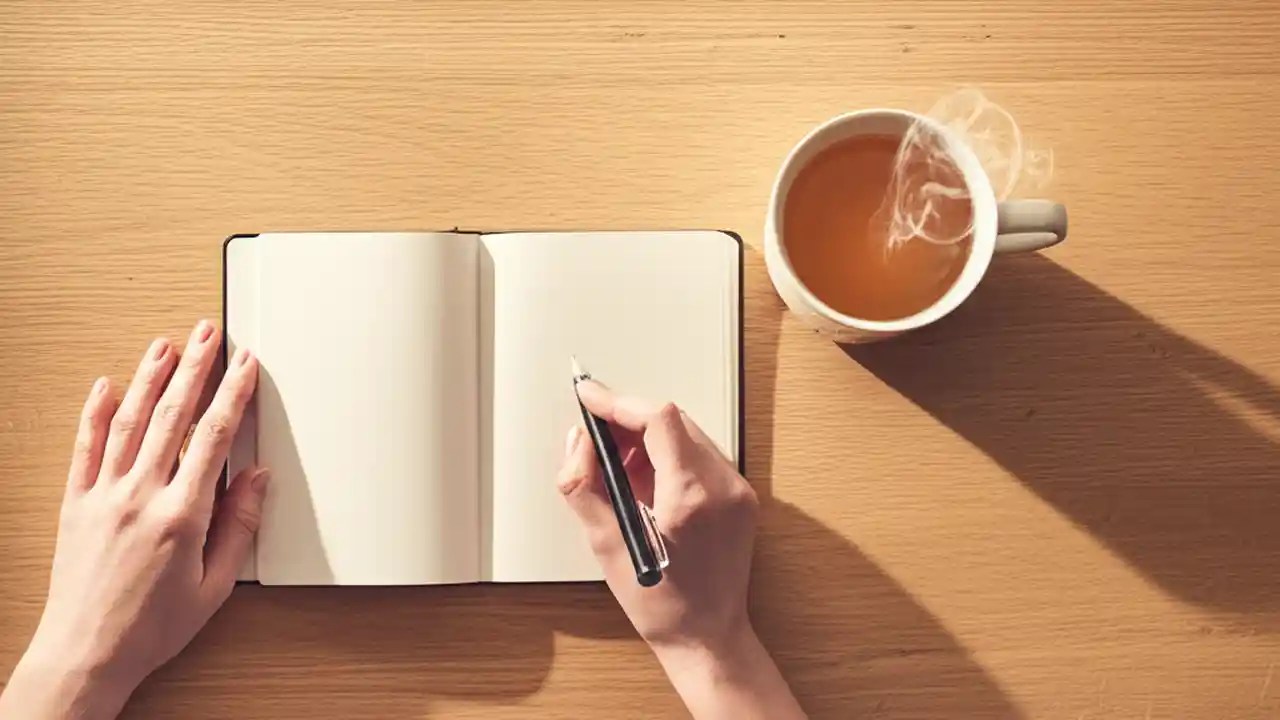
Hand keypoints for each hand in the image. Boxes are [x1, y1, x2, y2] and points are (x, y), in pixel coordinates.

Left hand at [0, 321, 267, 719]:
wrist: (86, 653)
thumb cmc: (151, 628)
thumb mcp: (214, 586)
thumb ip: (238, 526)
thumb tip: (254, 480)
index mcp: (181, 516)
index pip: (213, 437)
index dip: (232, 394)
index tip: (245, 366)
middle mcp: (139, 497)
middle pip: (171, 416)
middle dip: (194, 368)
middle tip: (207, 334)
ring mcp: (102, 496)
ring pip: (128, 422)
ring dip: (149, 377)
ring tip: (166, 345)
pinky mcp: (75, 504)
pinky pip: (85, 447)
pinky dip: (95, 412)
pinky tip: (106, 385)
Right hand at [558, 381, 804, 719]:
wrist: (707, 637)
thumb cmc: (662, 605)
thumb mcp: (607, 547)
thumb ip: (584, 487)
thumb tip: (577, 445)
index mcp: (690, 497)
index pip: (657, 419)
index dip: (617, 402)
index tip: (589, 398)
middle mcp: (722, 486)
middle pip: (673, 420)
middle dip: (629, 419)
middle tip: (595, 435)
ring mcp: (736, 491)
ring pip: (688, 434)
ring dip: (648, 437)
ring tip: (617, 465)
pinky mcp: (740, 498)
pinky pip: (701, 455)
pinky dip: (669, 454)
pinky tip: (646, 479)